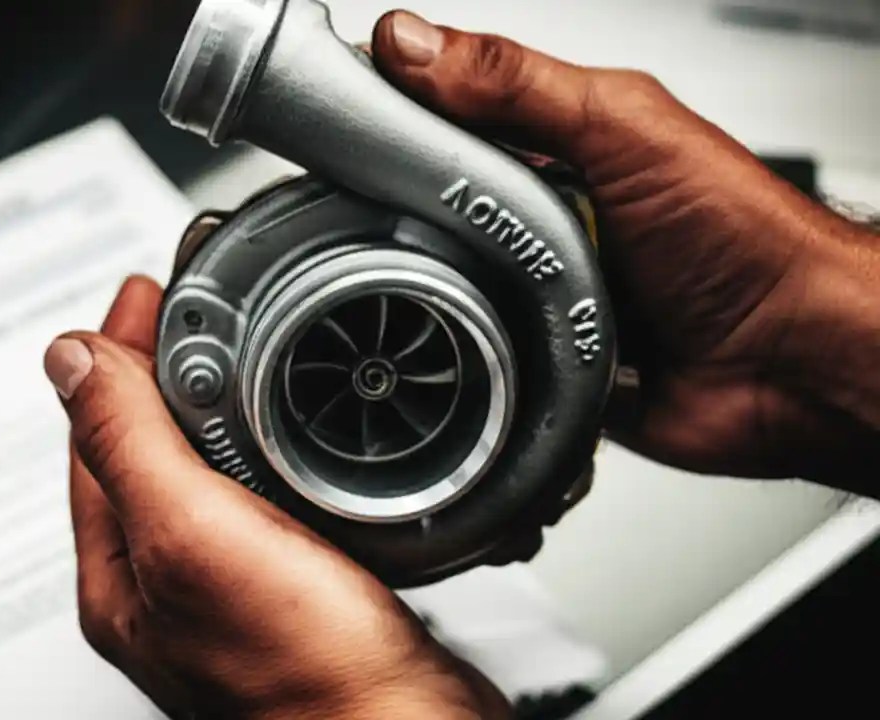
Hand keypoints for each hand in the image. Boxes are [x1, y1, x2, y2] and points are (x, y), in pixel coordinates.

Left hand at [44, 276, 511, 718]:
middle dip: (158, 371)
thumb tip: (69, 360)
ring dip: (215, 407)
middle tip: (181, 309)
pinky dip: (269, 450)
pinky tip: (295, 434)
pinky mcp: (296, 589)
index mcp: (122, 573)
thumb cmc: (304, 676)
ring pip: (206, 474)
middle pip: (144, 450)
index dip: (113, 354)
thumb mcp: (190, 534)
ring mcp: (231, 589)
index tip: (143, 293)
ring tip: (231, 350)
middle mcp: (167, 585)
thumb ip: (126, 443)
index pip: (94, 436)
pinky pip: (263, 500)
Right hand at [372, 11, 879, 492]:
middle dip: (402, 223)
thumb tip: (415, 44)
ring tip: (406, 296)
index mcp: (560, 146)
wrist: (794, 364)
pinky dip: (466, 362)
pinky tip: (449, 354)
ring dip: (431, 298)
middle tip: (365, 229)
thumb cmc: (743, 240)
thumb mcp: (624, 130)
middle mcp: (547, 216)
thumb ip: (519, 86)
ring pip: (450, 289)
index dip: (393, 120)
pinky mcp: (544, 357)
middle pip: (436, 211)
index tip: (337, 134)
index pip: (450, 120)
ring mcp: (544, 289)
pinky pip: (480, 360)